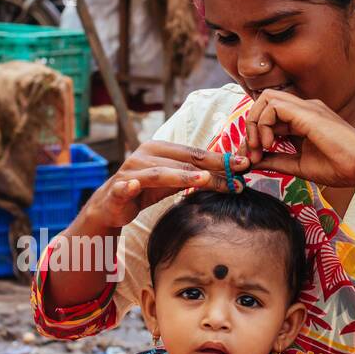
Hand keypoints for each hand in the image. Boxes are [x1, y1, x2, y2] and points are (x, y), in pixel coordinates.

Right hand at [81, 140, 249, 230]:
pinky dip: (130, 186)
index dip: (219, 158)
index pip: (194, 153)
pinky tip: (135, 186)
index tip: (243, 165)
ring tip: (203, 180)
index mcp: (160, 149)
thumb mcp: (172, 181)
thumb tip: (230, 173)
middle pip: (183, 161)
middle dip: (211, 169)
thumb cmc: (145, 189)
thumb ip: (195, 175)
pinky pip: (125, 187)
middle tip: (235, 175)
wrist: (110, 204)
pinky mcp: (117, 189)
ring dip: (181, 176)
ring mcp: (131, 171)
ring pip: (159, 173)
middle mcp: (145, 155)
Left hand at [242, 88, 354, 190]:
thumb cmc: (339, 168)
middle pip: (264, 102)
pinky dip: (264, 124)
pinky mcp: (308, 112)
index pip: (269, 116)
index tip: (252, 158)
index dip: (254, 134)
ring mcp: (307, 107)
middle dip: (250, 125)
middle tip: (252, 152)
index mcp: (303, 120)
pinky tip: (270, 144)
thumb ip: (275, 161)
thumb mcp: (298, 166)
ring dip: (255, 124)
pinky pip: (274, 106)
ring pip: (266, 99)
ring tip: (261, 148)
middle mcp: (304, 109)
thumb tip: (251, 162)